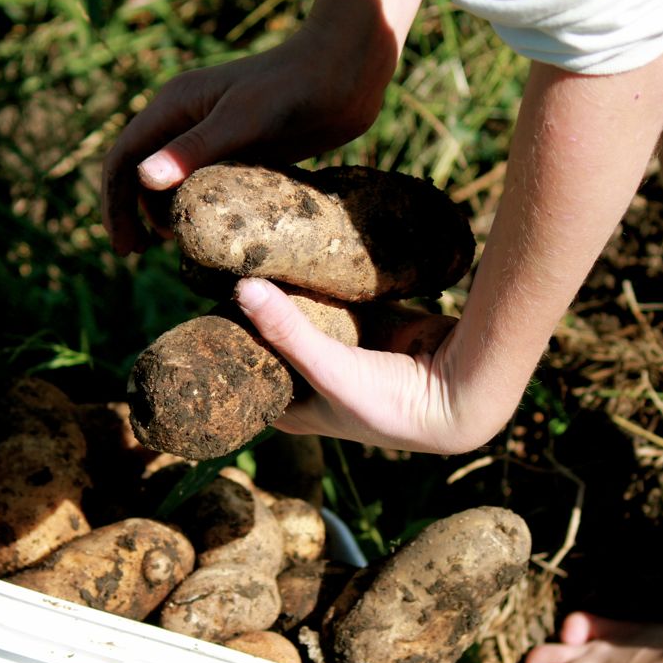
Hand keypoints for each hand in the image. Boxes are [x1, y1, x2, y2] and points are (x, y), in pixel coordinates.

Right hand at [101, 24, 388, 254]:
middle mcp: (187, 119)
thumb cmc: (292, 88)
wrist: (344, 74)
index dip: (115, 202)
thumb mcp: (242, 120)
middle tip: (139, 253)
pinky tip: (210, 233)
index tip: (124, 246)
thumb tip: (144, 179)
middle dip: (134, 211)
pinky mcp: (243, 148)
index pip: (124, 156)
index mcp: (174, 105)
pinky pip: (209, 183)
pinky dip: (200, 208)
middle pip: (142, 170)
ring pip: (175, 180)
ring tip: (175, 246)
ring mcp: (215, 134)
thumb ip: (193, 149)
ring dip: (166, 211)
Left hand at [235, 278, 509, 454]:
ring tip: (254, 257)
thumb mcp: (328, 371)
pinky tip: (304, 253)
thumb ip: (287, 330)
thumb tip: (241, 287)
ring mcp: (346, 350)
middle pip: (275, 343)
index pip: (251, 383)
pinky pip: (342, 298)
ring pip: (307, 316)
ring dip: (290, 294)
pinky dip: (327, 280)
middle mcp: (320, 381)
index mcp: (302, 409)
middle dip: (256, 316)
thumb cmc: (387, 404)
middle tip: (222, 276)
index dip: (228, 357)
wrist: (459, 392)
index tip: (203, 320)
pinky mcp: (374, 322)